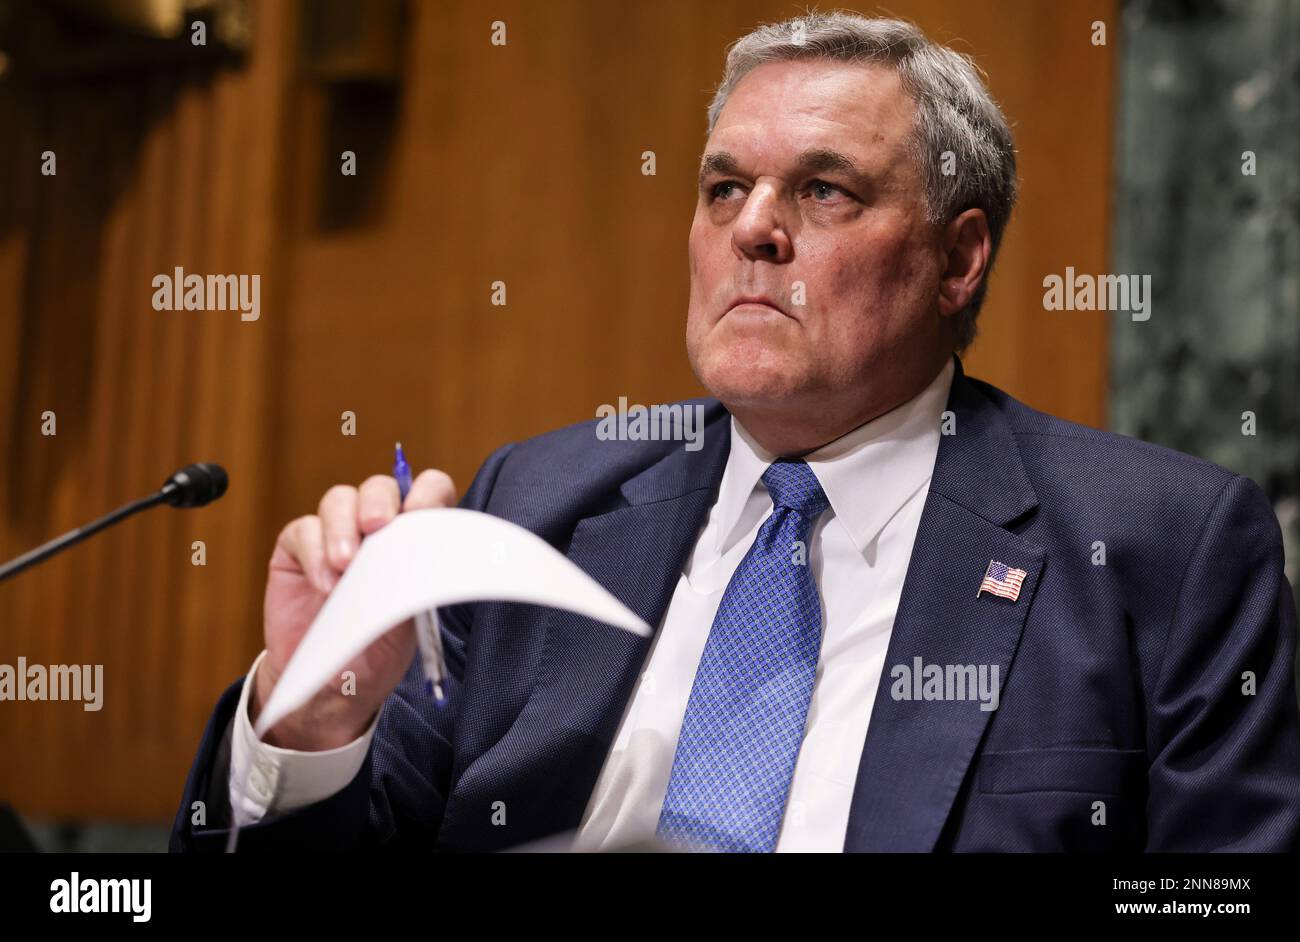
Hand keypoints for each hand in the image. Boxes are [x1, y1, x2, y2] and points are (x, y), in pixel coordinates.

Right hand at [250, 469, 457, 749]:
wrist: (334, 685)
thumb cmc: (378, 646)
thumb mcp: (408, 616)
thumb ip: (412, 579)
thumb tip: (412, 550)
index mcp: (415, 536)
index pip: (429, 491)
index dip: (428, 493)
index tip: (421, 512)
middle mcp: (376, 527)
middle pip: (381, 487)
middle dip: (379, 501)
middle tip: (376, 526)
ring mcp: (335, 532)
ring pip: (339, 499)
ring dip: (342, 528)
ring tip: (346, 566)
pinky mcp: (297, 547)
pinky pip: (304, 530)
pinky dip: (314, 554)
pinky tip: (325, 586)